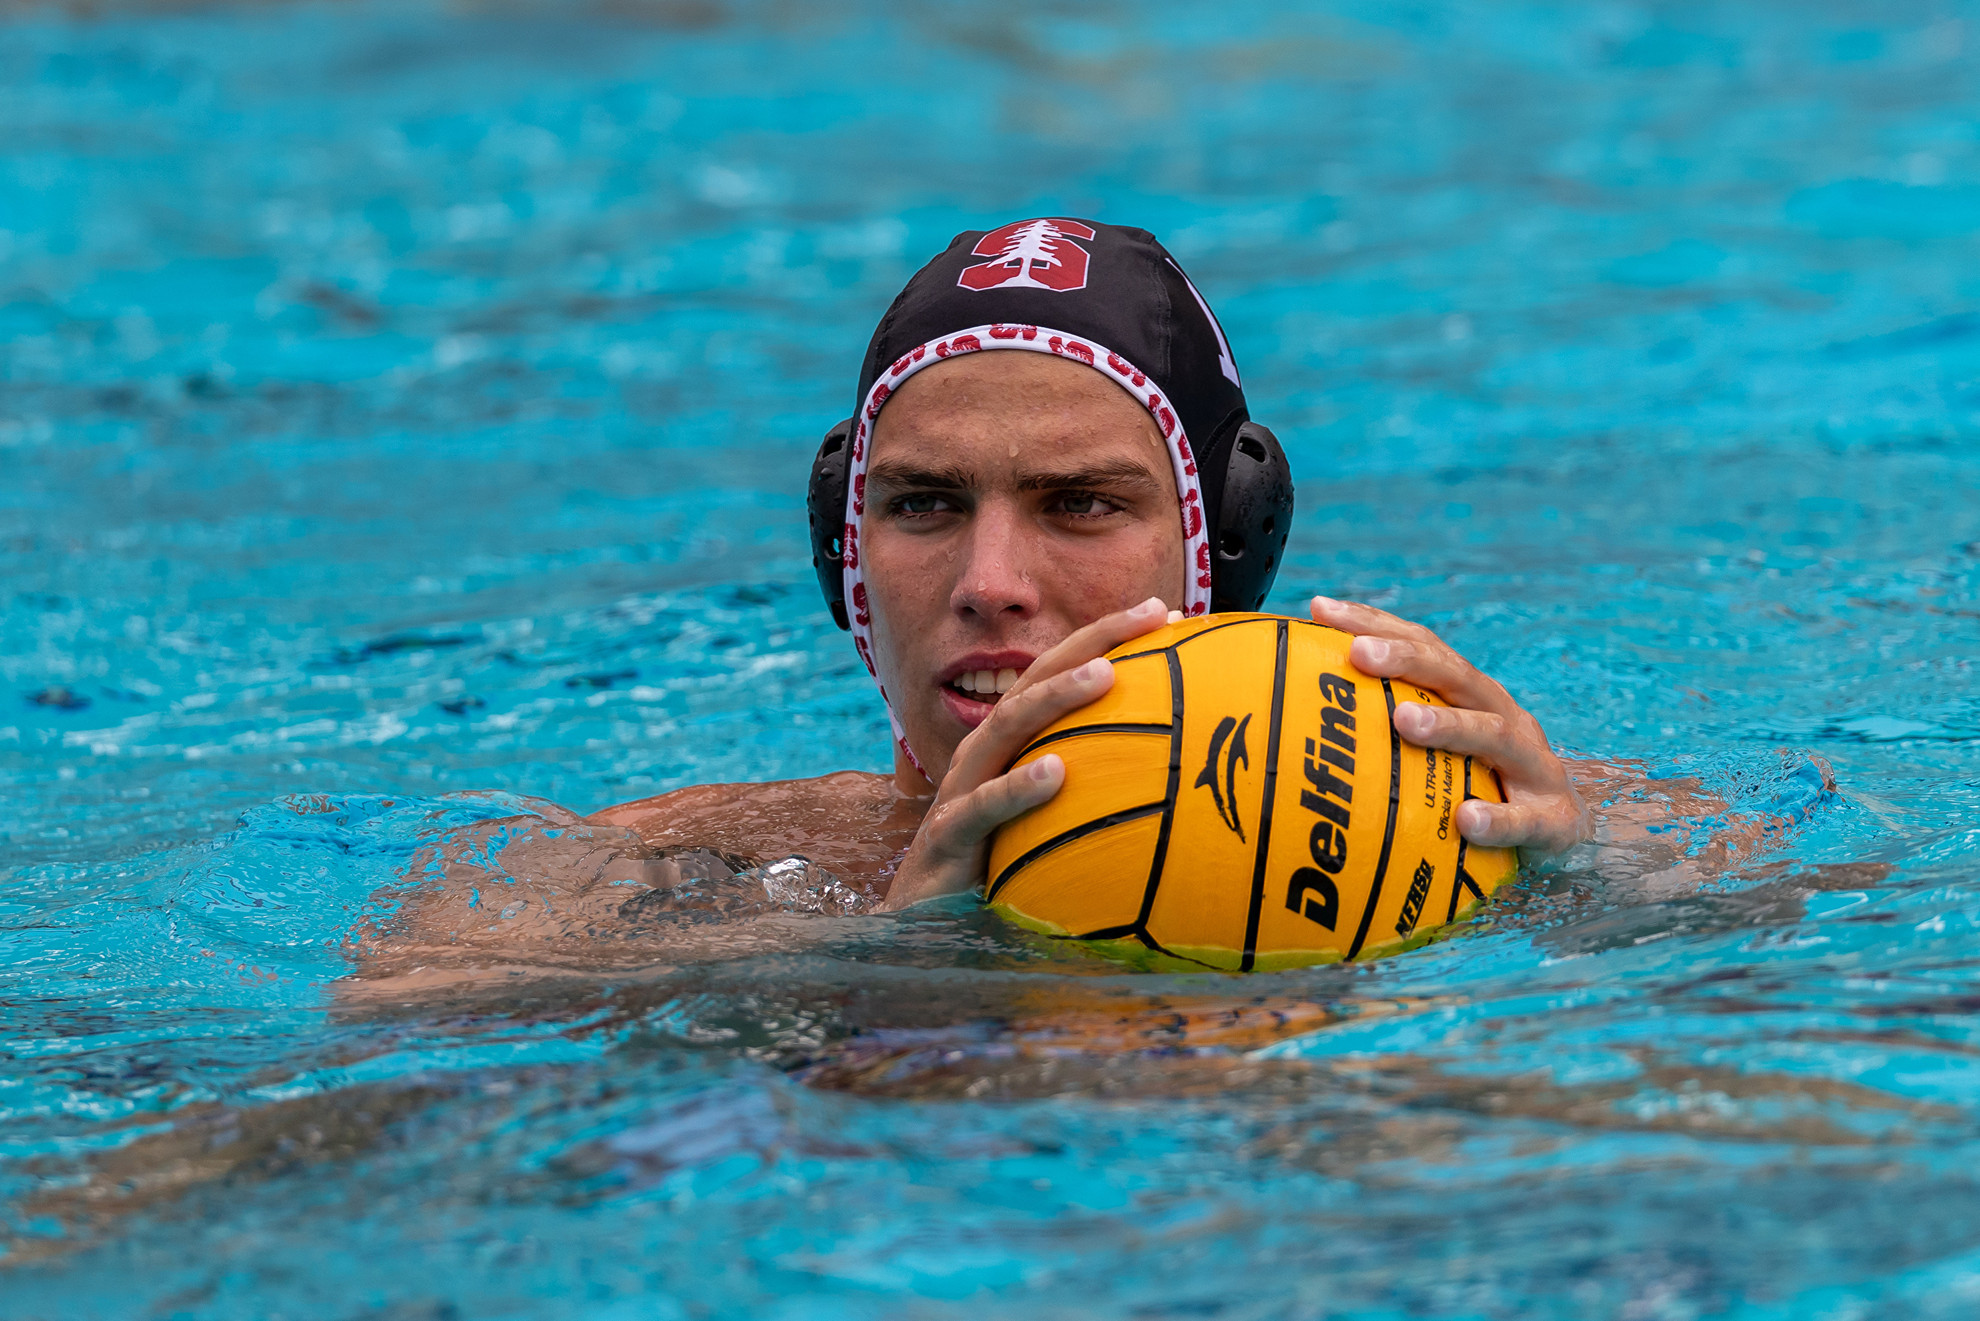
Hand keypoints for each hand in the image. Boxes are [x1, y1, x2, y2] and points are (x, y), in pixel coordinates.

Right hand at [879, 596, 1174, 909]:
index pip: (1058, 678)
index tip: (1167, 614)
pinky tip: (1055, 774)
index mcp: (1009, 747)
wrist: (919, 930)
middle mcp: (984, 756)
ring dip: (1056, 696)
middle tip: (1151, 615)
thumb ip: (1093, 799)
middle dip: (1092, 641)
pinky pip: (981, 808)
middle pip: (1034, 680)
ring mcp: (961, 791)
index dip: (1106, 640)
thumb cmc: (993, 875)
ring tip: (1105, 675)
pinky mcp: (946, 838)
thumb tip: (1178, 791)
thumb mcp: (1049, 828)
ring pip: (1006, 727)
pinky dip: (1017, 788)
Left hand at [1309, 596, 1589, 856]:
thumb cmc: (1482, 784)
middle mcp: (1502, 717)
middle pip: (1455, 676)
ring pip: (1494, 735)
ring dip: (1449, 726)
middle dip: (1407, 658)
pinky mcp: (1554, 816)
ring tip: (1404, 721)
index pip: (1422, 648)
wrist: (1566, 829)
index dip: (1373, 623)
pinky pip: (1525, 819)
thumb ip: (1385, 730)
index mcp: (1470, 697)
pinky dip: (1497, 819)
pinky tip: (1466, 820)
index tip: (1319, 609)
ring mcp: (1533, 765)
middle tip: (1358, 654)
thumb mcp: (1439, 751)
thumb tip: (1297, 721)